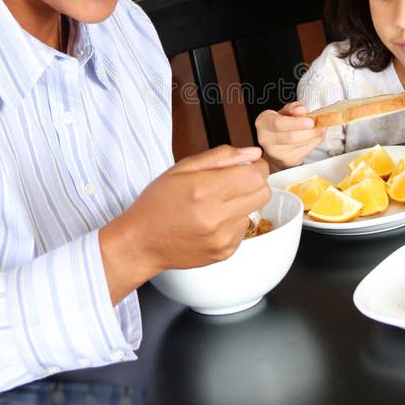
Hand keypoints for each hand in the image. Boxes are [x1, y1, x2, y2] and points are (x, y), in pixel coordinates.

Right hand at [100, 145, 270, 303]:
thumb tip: (252, 152)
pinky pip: (244, 229)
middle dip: (255, 182)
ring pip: (255, 210)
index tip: (248, 164)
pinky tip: (212, 220)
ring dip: (242, 203)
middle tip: (236, 181)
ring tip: (216, 203)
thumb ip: (221, 156)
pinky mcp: (225, 252)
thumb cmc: (157, 204)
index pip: (256, 174)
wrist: (141, 243)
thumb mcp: (182, 168)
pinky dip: (233, 221)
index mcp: (204, 190)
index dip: (256, 165)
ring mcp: (222, 238)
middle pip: (263, 193)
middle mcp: (216, 216)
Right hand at [255, 102, 324, 171]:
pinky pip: (305, 151)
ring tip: (319, 128)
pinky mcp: (287, 160)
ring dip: (314, 135)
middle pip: (291, 137)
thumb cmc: (280, 125)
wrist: (276, 143)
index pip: (278, 123)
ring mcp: (276, 152)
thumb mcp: (285, 111)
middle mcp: (266, 139)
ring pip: (300, 144)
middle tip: (318, 124)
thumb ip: (294, 108)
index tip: (310, 121)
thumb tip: (302, 110)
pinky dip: (315, 142)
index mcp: (263, 122)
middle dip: (309, 131)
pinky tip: (316, 136)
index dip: (296, 123)